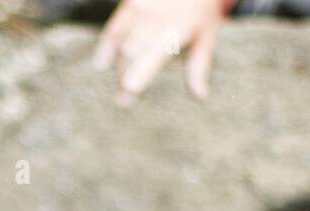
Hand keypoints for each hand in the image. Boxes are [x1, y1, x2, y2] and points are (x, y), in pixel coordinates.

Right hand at [93, 0, 231, 105]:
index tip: (128, 93)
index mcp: (175, 30)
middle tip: (123, 102)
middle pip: (131, 54)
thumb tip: (200, 96)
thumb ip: (199, 65)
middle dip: (125, 78)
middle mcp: (154, 20)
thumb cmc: (202, 7)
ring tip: (121, 82)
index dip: (137, 75)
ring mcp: (140, 10)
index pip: (150, 57)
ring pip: (121, 44)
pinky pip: (113, 29)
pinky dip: (106, 47)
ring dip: (119, 65)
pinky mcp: (130, 4)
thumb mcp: (207, 34)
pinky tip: (101, 63)